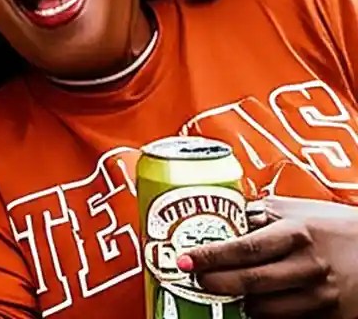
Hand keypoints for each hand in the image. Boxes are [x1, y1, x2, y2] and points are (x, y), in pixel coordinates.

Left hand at [179, 196, 357, 317]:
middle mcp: (309, 266)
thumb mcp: (299, 212)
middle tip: (197, 280)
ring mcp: (321, 296)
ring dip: (241, 304)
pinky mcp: (329, 317)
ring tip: (232, 291)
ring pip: (264, 310)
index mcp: (297, 233)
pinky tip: (260, 303)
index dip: (210, 256)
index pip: (245, 248)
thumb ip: (260, 215)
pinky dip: (267, 315)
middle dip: (215, 284)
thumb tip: (215, 214)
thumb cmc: (336, 227)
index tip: (185, 260)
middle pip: (250, 283)